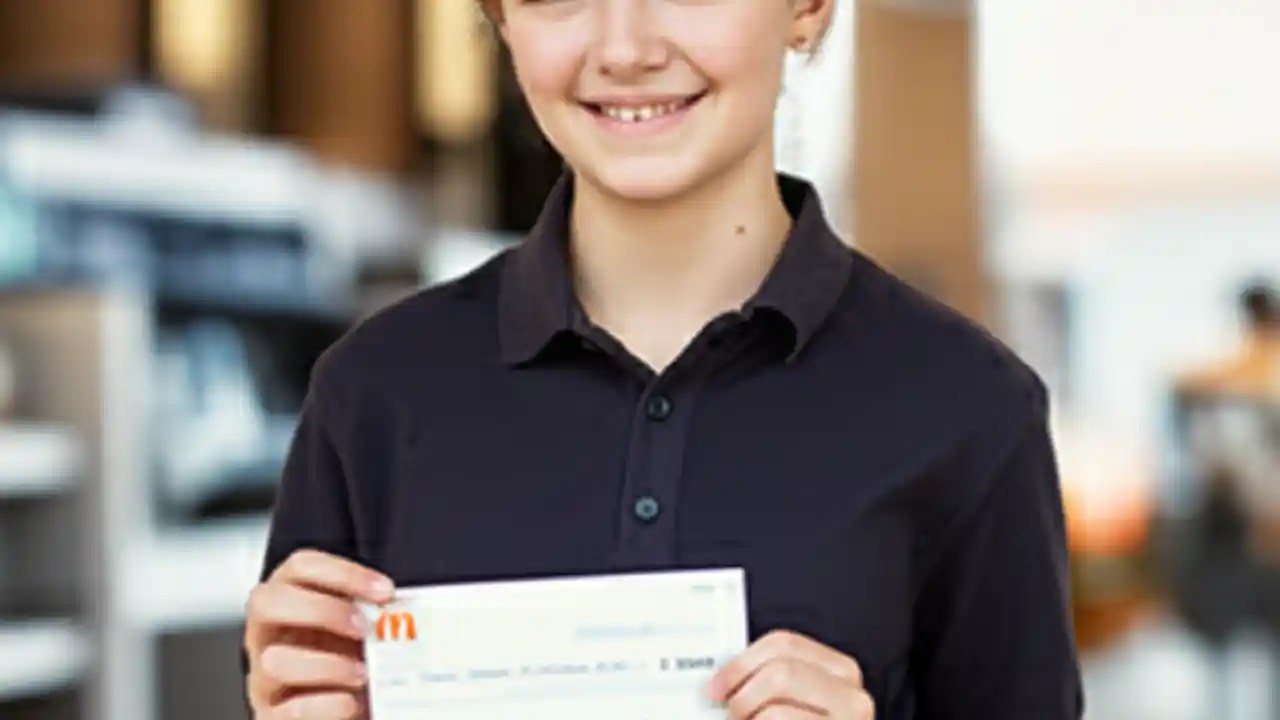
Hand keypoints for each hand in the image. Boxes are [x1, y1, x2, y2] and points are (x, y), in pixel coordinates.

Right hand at [244, 550, 394, 718]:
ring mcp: (263, 675)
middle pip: (268, 602)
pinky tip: (350, 703)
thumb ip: (371, 614)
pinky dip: (324, 706)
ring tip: (364, 673)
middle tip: (365, 627)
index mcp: (289, 600)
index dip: (342, 573)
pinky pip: (288, 710)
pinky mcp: (271, 714)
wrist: (344, 704)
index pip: (300, 566)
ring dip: (326, 665)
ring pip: (274, 660)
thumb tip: (407, 609)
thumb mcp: (357, 629)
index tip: (385, 590)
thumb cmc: (350, 658)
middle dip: (322, 610)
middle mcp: (267, 634)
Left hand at [708, 630, 874, 719]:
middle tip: (731, 715)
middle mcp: (853, 697)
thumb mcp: (795, 702)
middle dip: (743, 697)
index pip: (783, 644)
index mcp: (840, 672)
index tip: (717, 686)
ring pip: (775, 712)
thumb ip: (770, 684)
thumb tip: (724, 679)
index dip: (741, 663)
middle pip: (779, 673)